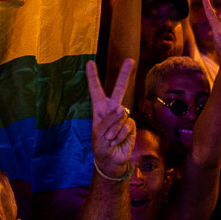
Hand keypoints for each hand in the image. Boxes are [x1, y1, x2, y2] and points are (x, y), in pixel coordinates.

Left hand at [87, 57, 138, 181]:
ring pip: (121, 114)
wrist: (111, 160)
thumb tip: (123, 109)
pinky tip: (117, 141)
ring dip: (114, 129)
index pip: (96, 89)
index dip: (92, 76)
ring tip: (109, 139)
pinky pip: (127, 125)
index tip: (89, 62)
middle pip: (119, 88)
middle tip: (130, 60)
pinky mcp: (131, 125)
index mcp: (99, 108)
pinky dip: (120, 134)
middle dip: (125, 74)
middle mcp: (112, 109)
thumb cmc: (100, 146)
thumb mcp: (98, 133)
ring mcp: (123, 116)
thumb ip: (109, 120)